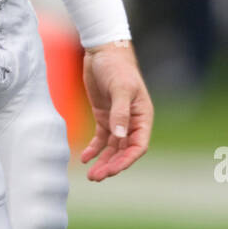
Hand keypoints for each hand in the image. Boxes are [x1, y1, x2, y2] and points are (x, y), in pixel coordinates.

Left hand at [79, 42, 152, 180]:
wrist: (103, 51)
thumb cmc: (117, 67)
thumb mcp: (120, 88)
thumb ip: (120, 113)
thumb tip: (120, 137)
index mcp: (142, 116)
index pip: (138, 146)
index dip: (126, 160)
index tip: (112, 171)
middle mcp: (132, 121)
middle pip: (124, 150)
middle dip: (112, 165)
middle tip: (96, 177)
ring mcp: (117, 120)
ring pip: (112, 148)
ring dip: (103, 161)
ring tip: (91, 176)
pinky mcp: (104, 116)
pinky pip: (101, 138)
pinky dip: (94, 149)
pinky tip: (84, 158)